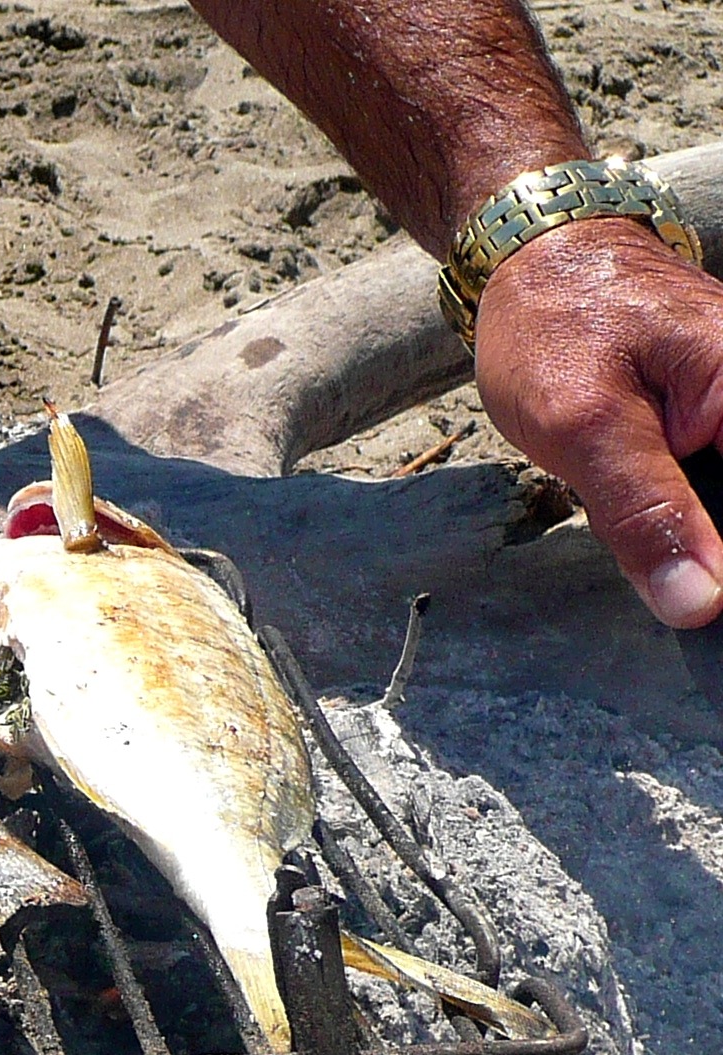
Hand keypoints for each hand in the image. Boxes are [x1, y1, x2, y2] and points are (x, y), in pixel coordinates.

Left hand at [474, 216, 722, 628]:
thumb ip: (646, 516)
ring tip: (675, 568)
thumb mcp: (585, 428)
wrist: (537, 257)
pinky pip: (719, 484)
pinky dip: (696, 516)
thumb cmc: (555, 326)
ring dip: (702, 539)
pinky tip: (673, 538)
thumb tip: (700, 604)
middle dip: (712, 551)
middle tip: (678, 590)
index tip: (706, 608)